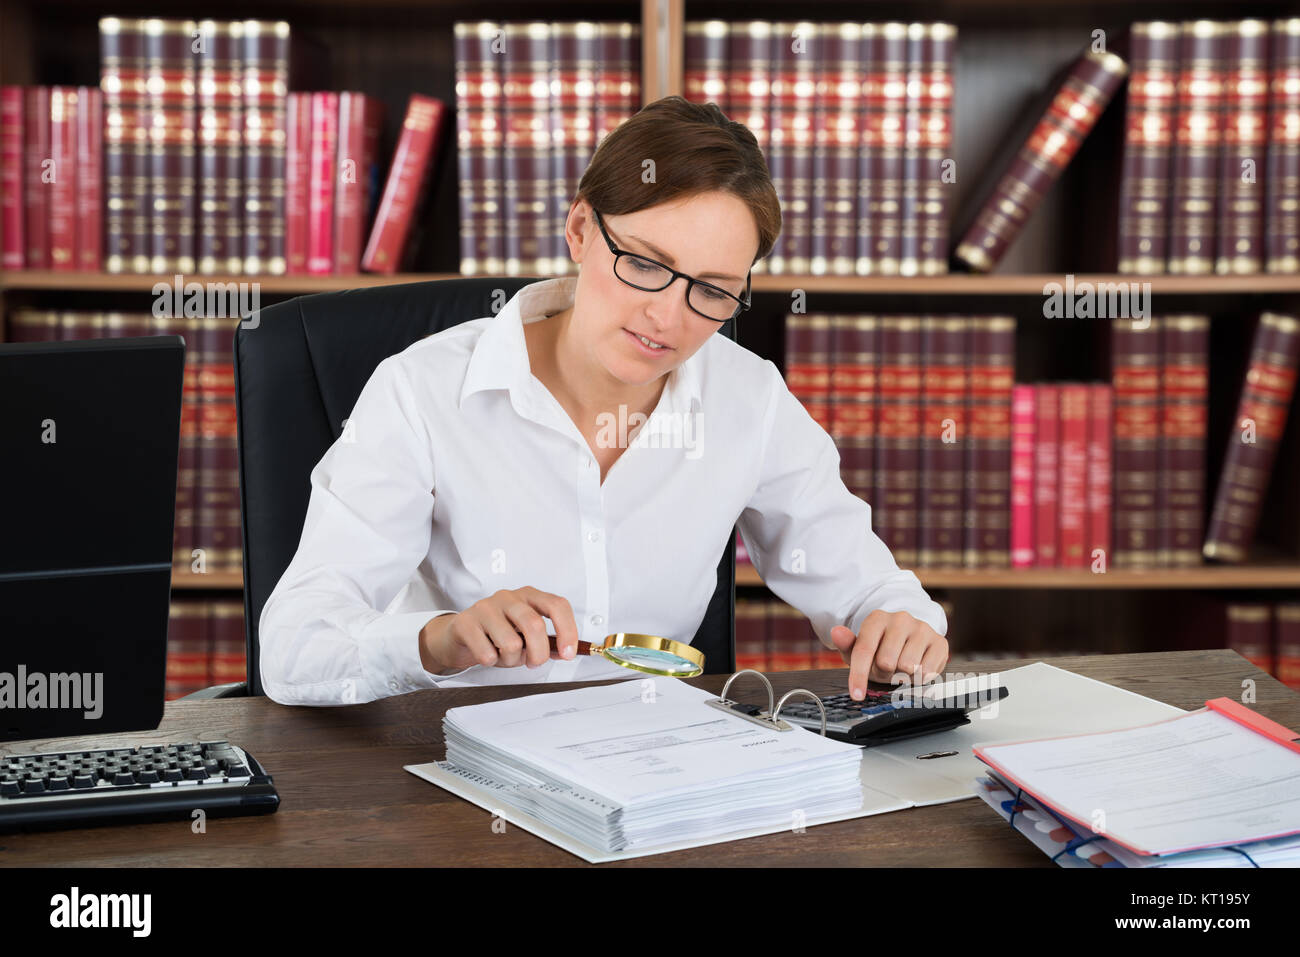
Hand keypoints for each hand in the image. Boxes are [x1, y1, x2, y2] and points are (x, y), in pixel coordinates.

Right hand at [419, 587, 580, 673]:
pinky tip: (485, 654)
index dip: (567, 630)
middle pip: (534, 625)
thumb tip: (566, 651)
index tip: (568, 653)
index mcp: (528, 595)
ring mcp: (485, 607)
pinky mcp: (465, 622)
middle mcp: (508, 597)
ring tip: (503, 655)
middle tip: (533, 663)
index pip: (557, 605)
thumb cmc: (496, 633)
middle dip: (539, 653)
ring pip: (511, 644)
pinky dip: (490, 662)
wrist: (457, 635)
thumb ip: (546, 641)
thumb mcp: (525, 634)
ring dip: (510, 660)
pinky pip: (486, 653)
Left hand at [829, 610, 948, 700]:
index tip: (856, 694)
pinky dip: (920, 677)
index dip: (859, 675)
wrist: (911, 641)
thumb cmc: (881, 647)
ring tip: (902, 667)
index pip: (864, 650)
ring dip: (903, 676)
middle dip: (884, 673)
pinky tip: (917, 668)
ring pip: (907, 667)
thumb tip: (837, 632)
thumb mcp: (860, 648)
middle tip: (888, 669)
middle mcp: (900, 619)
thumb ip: (847, 644)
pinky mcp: (940, 641)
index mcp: (877, 618)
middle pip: (886, 662)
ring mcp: (922, 628)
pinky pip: (927, 671)